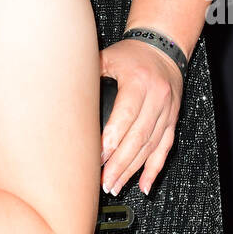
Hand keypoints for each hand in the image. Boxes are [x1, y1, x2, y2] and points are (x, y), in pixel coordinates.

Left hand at [99, 38, 184, 195]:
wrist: (163, 47)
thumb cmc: (131, 54)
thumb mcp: (107, 58)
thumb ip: (88, 76)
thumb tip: (61, 97)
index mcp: (139, 81)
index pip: (126, 115)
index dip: (113, 138)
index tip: (99, 157)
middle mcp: (158, 97)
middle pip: (139, 136)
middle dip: (120, 163)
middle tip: (104, 181)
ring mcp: (167, 110)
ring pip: (151, 146)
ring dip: (133, 170)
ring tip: (115, 185)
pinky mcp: (172, 120)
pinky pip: (165, 148)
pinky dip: (154, 169)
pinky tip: (144, 186)